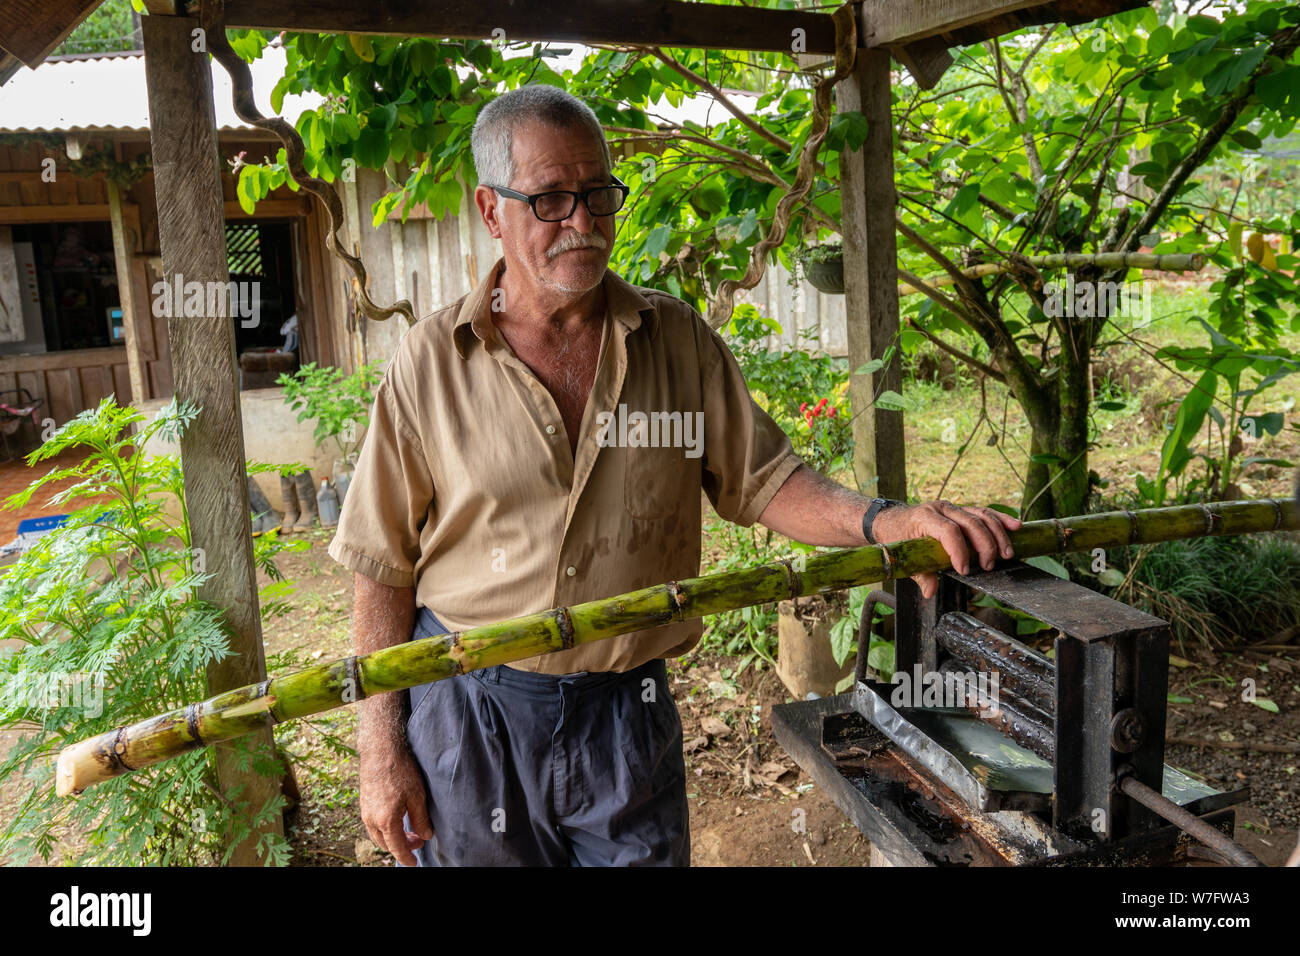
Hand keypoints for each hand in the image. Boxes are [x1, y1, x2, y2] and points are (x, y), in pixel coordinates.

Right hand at [359, 737, 433, 866]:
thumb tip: (426, 836)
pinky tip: (397, 819)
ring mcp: (365, 811)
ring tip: (409, 830)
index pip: (397, 848)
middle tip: (418, 840)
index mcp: (386, 821)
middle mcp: (372, 819)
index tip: (414, 863)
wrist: (380, 750)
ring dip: (392, 837)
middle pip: (386, 844)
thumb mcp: (418, 796)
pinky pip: (373, 824)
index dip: (407, 857)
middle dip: (402, 847)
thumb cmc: (401, 771)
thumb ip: (421, 819)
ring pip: (377, 835)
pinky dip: (385, 828)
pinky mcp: (364, 803)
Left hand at [869, 500, 1021, 598]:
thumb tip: (930, 591)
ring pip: (981, 515)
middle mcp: (940, 508)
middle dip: (984, 545)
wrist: (892, 520)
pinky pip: (984, 512)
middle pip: (969, 522)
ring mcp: (952, 507)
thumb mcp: (905, 557)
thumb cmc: (898, 538)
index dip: (959, 551)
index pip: (948, 531)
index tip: (965, 570)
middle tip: (989, 566)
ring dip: (998, 534)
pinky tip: (1016, 527)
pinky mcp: (961, 510)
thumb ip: (920, 574)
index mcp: (924, 517)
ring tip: (1008, 554)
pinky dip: (1001, 519)